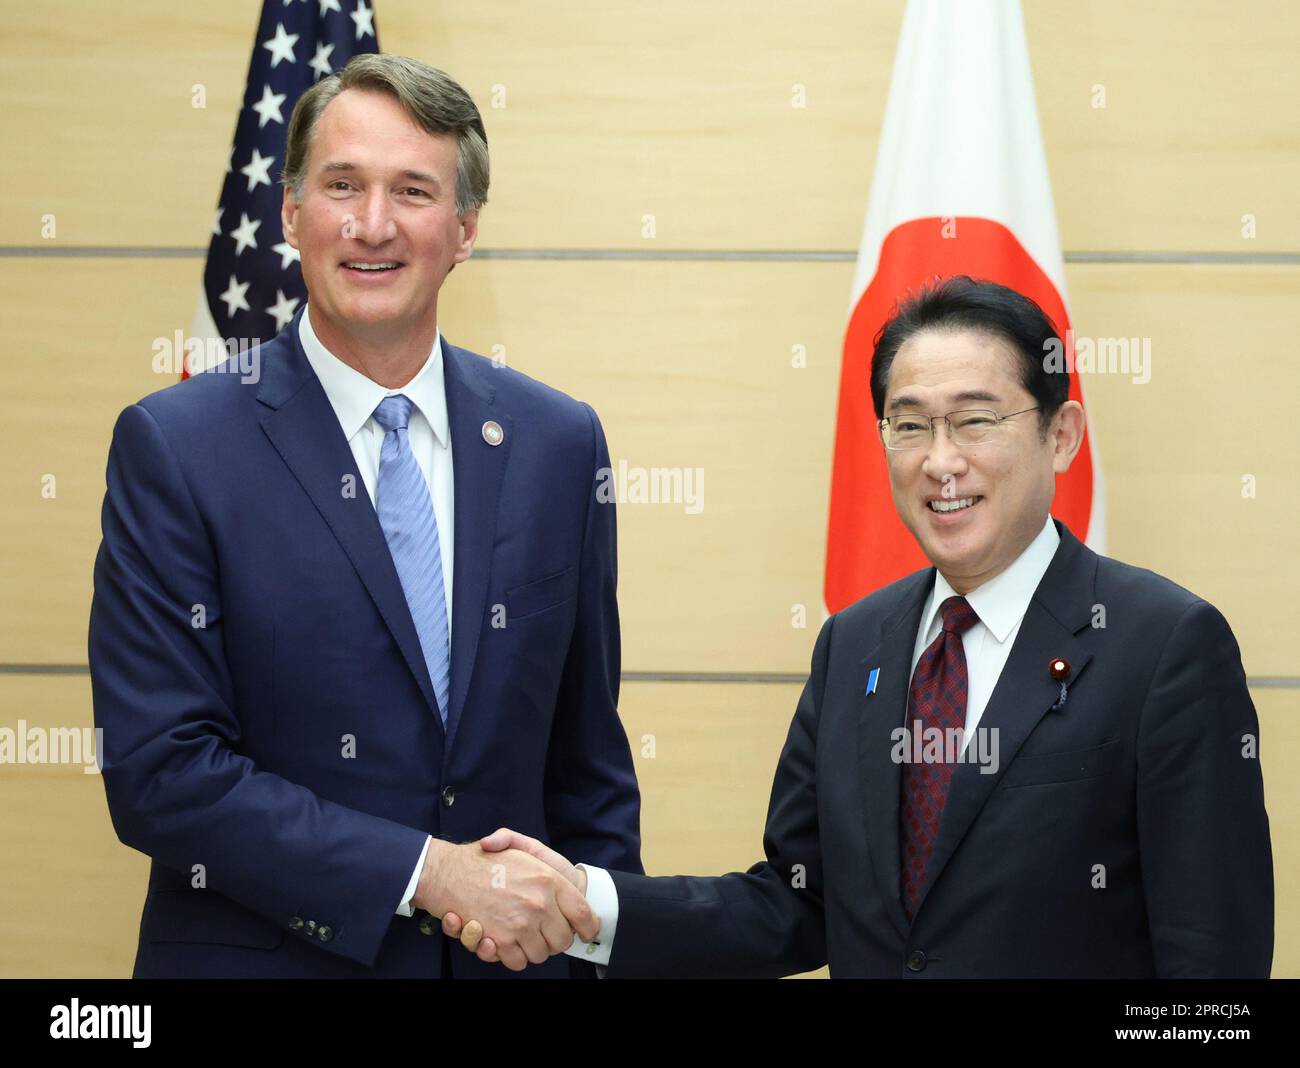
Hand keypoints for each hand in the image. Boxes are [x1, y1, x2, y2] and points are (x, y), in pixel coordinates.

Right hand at [441, 828, 588, 964]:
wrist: (448, 872)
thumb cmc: (484, 859)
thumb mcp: (517, 843)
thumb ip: (540, 854)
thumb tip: (561, 875)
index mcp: (549, 879)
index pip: (583, 913)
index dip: (589, 927)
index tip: (587, 932)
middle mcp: (539, 903)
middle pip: (563, 941)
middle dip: (555, 940)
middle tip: (543, 932)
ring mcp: (520, 924)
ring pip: (540, 955)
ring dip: (532, 949)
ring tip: (520, 934)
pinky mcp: (500, 941)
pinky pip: (517, 962)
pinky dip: (512, 957)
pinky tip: (504, 941)